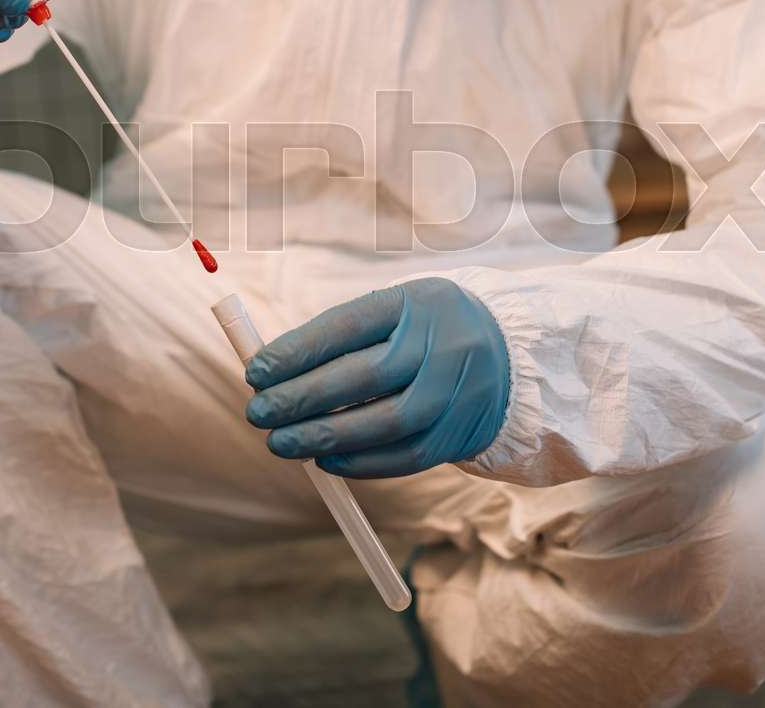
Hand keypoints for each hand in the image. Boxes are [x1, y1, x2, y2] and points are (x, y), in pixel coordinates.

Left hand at [243, 277, 509, 477]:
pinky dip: (360, 463)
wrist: (508, 352)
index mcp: (416, 302)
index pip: (348, 326)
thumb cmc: (424, 331)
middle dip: (302, 397)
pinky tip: (324, 460)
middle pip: (365, 376)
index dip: (297, 351)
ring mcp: (457, 391)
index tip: (256, 372)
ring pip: (386, 422)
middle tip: (259, 412)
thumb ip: (337, 339)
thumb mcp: (392, 312)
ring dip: (325, 436)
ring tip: (281, 442)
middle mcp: (443, 344)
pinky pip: (406, 456)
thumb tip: (270, 374)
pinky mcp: (461, 431)